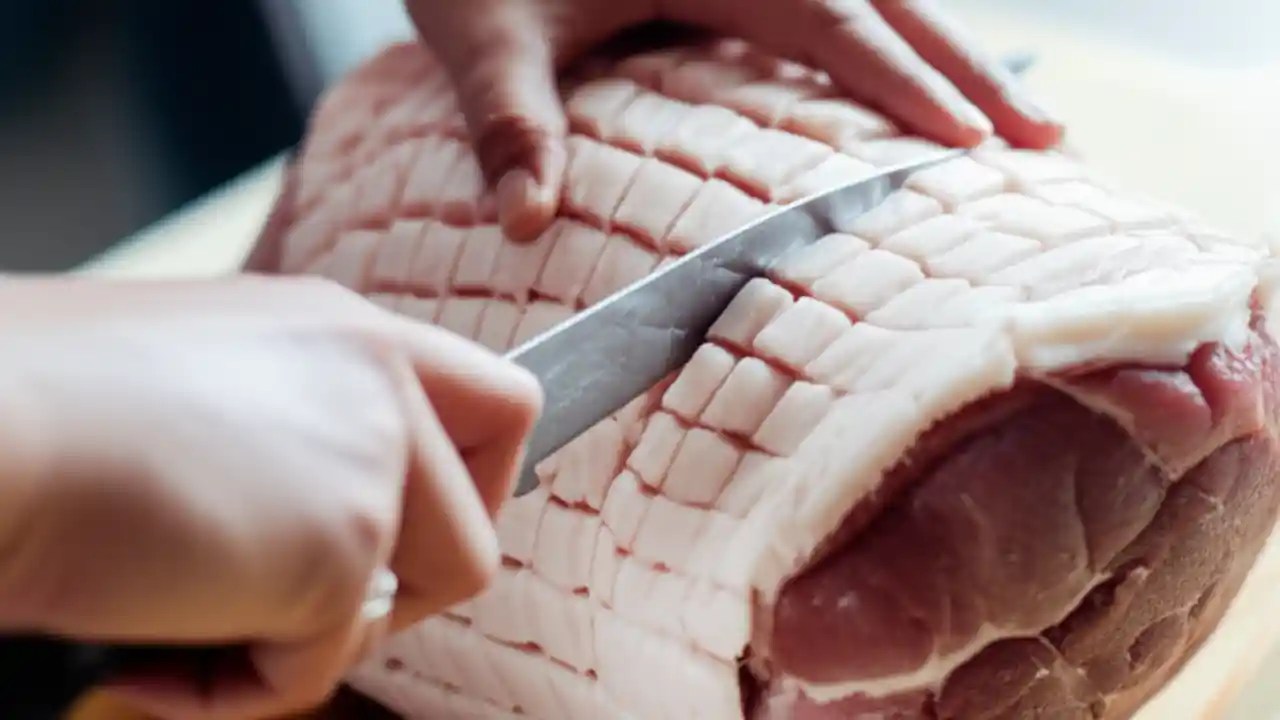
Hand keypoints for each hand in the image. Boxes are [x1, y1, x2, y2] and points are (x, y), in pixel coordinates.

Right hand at [0, 276, 540, 718]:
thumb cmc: (49, 408)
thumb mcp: (211, 383)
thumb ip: (306, 426)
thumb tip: (342, 513)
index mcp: (349, 333)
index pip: (502, 400)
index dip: (483, 481)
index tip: (426, 530)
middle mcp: (380, 385)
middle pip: (479, 526)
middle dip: (404, 592)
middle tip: (302, 607)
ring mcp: (371, 467)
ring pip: (413, 605)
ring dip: (312, 642)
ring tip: (198, 626)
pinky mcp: (342, 554)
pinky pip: (316, 671)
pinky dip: (232, 692)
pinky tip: (148, 658)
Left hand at [405, 0, 1063, 240]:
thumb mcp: (482, 28)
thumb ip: (509, 122)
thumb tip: (523, 224)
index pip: (828, 20)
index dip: (900, 82)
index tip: (970, 141)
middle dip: (967, 69)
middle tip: (1047, 139)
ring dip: (948, 55)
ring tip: (1015, 122)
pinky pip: (839, 4)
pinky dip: (893, 44)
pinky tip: (922, 84)